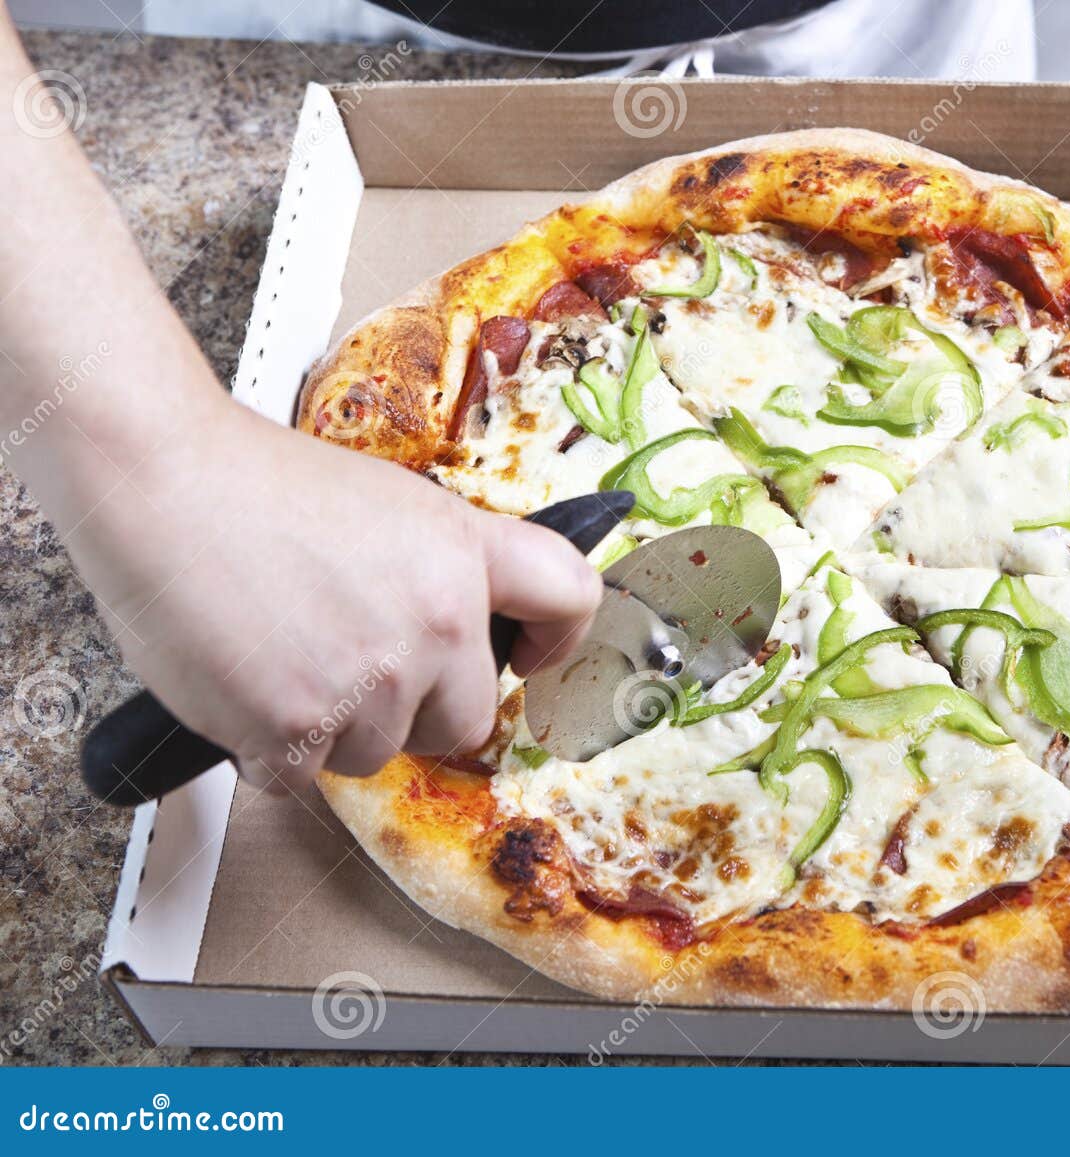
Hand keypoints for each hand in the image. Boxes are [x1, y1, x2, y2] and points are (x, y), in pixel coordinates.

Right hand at [57, 397, 600, 793]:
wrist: (159, 480)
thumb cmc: (254, 486)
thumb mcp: (389, 505)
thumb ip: (441, 570)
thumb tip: (468, 633)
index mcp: (463, 554)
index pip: (570, 598)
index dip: (557, 639)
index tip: (527, 657)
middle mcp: (436, 620)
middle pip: (465, 719)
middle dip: (416, 708)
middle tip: (357, 665)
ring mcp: (369, 678)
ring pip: (377, 753)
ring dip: (335, 728)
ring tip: (285, 655)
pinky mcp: (296, 726)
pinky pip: (300, 777)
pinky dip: (269, 748)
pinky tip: (247, 682)